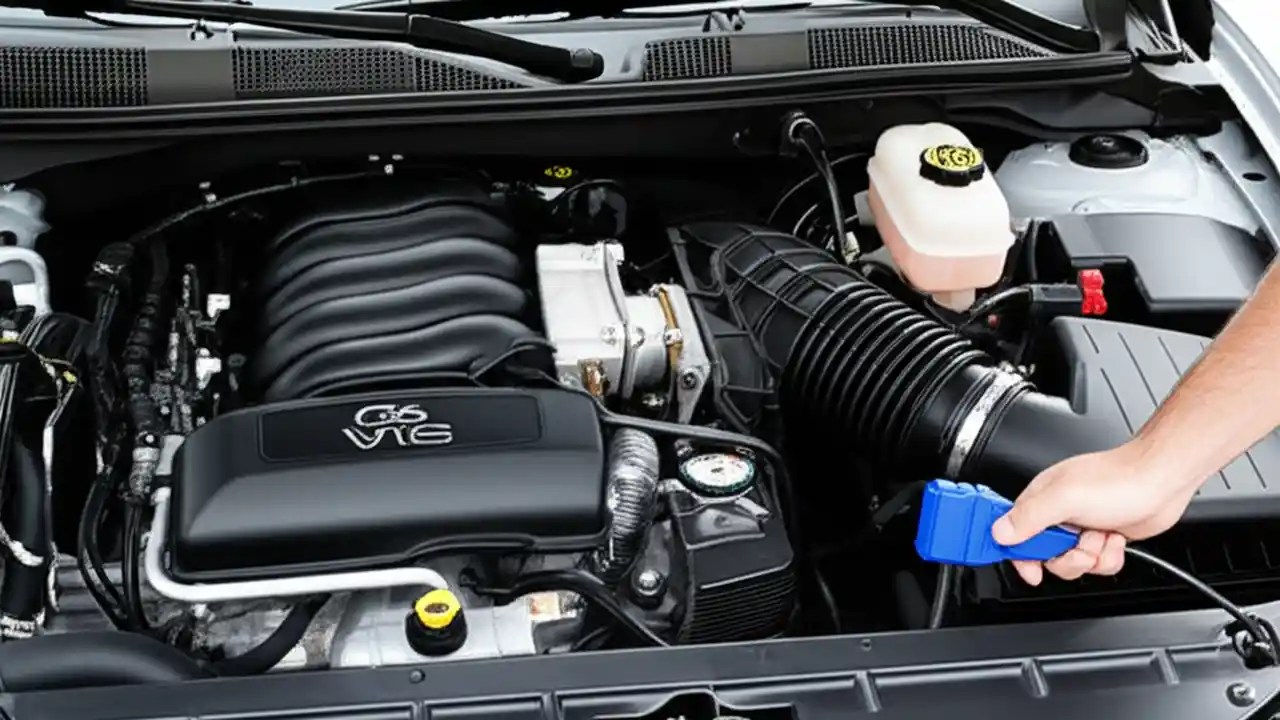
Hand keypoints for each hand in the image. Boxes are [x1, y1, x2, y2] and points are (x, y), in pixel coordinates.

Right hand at [990, 443, 1200, 585]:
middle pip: (1044, 554)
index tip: (1030, 569)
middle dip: (1065, 559)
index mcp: (1041, 498)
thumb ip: (1029, 517)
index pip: (1012, 531)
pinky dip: (1109, 557)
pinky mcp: (1103, 536)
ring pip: (1072, 562)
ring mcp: (1082, 525)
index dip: (1018, 553)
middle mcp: (1058, 512)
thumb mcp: (1064, 498)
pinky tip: (1115, 539)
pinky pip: (1097, 563)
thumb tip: (1000, 532)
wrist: (1162, 481)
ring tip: (1102, 538)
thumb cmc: (1120, 480)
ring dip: (1091, 557)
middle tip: (1080, 547)